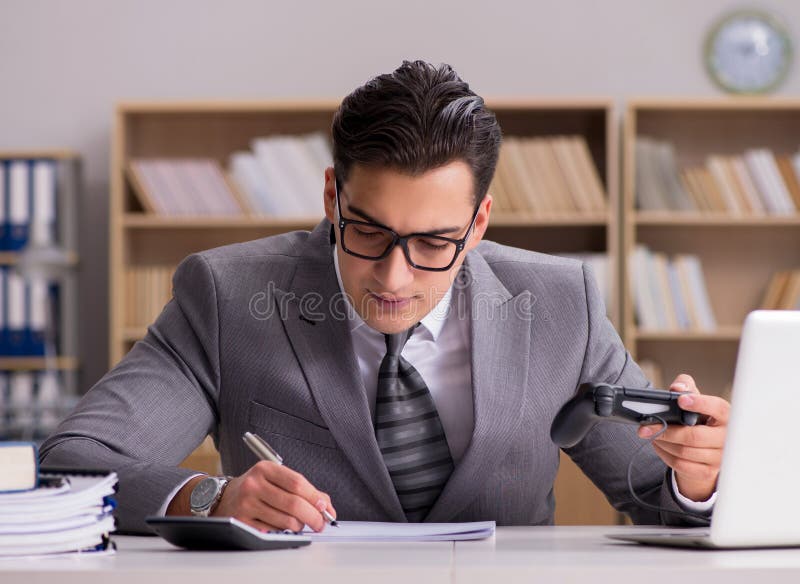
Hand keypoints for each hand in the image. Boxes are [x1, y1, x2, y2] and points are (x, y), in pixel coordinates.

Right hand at [212, 461, 335, 532]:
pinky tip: (283, 528)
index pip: (297, 482)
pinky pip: (273, 532)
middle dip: (313, 516)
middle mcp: (254, 485)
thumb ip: (302, 489)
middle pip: (293, 504)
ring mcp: (247, 504)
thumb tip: (327, 506)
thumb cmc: (256, 488)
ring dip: (299, 526)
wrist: (224, 498)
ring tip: (300, 524)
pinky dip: (284, 533)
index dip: (315, 497)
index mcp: (265, 469)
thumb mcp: (275, 479)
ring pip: (285, 521)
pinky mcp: (242, 522)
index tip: (325, 507)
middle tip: (320, 524)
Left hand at [638, 374, 729, 501]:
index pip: (718, 408)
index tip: (681, 400)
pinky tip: (659, 445)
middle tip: (646, 427)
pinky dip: (664, 455)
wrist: (704, 445)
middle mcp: (726, 437)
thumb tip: (676, 388)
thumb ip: (684, 386)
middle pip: (694, 436)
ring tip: (652, 434)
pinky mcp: (708, 472)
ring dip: (663, 443)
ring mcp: (719, 457)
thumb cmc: (697, 416)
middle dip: (666, 431)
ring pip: (684, 452)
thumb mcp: (692, 398)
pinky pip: (681, 465)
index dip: (700, 404)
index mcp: (726, 416)